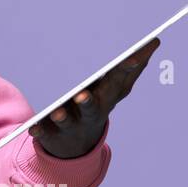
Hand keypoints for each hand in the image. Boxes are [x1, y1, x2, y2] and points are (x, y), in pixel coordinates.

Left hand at [29, 38, 159, 158]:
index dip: (125, 72)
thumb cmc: (98, 103)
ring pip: (68, 122)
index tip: (132, 57)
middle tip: (83, 94)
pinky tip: (32, 128)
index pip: (118, 85)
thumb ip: (133, 67)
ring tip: (58, 113)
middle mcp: (92, 114)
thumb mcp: (114, 87)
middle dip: (89, 102)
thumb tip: (155, 41)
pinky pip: (45, 133)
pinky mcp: (54, 134)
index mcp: (107, 99)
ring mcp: (73, 126)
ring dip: (64, 117)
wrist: (76, 145)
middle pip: (93, 108)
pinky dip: (39, 131)